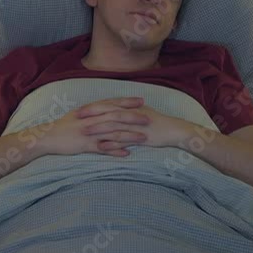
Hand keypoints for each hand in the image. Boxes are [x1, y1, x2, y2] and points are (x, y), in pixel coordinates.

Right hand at [40, 97, 150, 156]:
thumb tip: (105, 110)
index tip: (141, 101)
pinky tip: (126, 154)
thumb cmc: (62, 126)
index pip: (112, 103)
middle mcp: (91, 119)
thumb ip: (92, 113)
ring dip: (129, 135)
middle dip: (133, 117)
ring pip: (113, 132)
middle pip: (116, 116)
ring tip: (144, 138)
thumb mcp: (78, 115)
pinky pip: (103, 148)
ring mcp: (89, 132)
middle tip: (148, 118)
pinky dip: (115, 151)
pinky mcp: (85, 145)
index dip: (127, 102)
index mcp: (90, 110)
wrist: (46, 137)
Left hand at [76, 104, 190, 149]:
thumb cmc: (158, 124)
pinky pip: (125, 139)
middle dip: (91, 114)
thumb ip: (127, 114)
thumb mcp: (141, 115)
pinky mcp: (141, 136)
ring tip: (85, 132)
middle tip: (77, 117)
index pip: (108, 105)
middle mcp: (131, 114)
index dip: (93, 106)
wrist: (175, 130)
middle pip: (108, 111)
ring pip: (114, 125)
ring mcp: (136, 125)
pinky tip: (102, 147)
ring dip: (99, 128)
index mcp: (130, 108)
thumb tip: (115, 114)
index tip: (79, 109)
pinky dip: (113, 143)